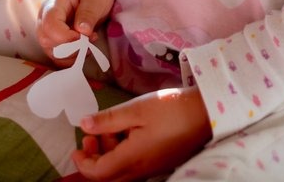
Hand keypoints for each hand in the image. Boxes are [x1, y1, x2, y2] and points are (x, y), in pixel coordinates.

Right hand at [36, 0, 117, 63]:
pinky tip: (83, 51)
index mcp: (55, 1)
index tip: (86, 37)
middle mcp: (46, 15)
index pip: (50, 25)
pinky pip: (54, 52)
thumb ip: (88, 12)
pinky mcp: (54, 34)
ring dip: (69, 54)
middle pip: (45, 40)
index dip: (66, 38)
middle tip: (89, 43)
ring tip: (89, 45)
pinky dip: (67, 57)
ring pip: (48, 49)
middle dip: (68, 48)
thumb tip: (82, 32)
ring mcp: (48, 25)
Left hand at [73, 86, 212, 180]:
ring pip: (121, 171)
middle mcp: (140, 170)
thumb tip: (84, 124)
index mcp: (131, 159)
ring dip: (109, 153)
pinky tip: (128, 131)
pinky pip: (134, 166)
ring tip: (110, 127)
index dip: (82, 162)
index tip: (77, 145)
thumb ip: (109, 119)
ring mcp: (152, 167)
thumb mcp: (136, 109)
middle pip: (107, 176)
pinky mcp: (161, 161)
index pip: (98, 172)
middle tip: (91, 134)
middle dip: (94, 158)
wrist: (206, 113)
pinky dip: (123, 152)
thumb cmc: (170, 108)